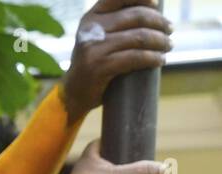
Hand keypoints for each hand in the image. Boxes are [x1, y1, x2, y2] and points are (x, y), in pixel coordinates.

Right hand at [60, 0, 171, 118]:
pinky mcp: (99, 66)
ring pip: (139, 37)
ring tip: (168, 46)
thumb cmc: (94, 63)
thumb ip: (116, 23)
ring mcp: (93, 48)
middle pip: (137, 16)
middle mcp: (91, 29)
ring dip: (160, 41)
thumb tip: (153, 11)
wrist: (73, 94)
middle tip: (170, 30)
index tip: (157, 5)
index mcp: (92, 17)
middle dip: (159, 22)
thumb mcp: (99, 37)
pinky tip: (160, 60)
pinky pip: (135, 57)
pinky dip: (153, 58)